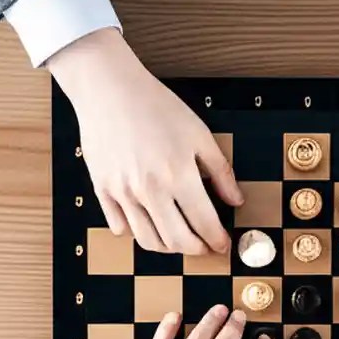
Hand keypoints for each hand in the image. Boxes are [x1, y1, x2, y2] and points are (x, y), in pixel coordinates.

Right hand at [49, 29, 240, 254]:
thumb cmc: (155, 106)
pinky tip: (148, 223)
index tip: (222, 243)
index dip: (217, 239)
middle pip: (177, 240)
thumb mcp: (199, 134)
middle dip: (196, 249)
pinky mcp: (102, 190)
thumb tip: (235, 200)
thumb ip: (220, 171)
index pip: (204, 223)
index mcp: (178, 175)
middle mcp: (150, 189)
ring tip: (178, 239)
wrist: (109, 89)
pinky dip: (136, 232)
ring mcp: (123, 193)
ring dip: (168, 247)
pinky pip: (120, 227)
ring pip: (148, 241)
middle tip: (204, 245)